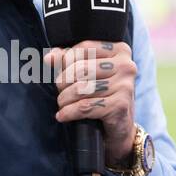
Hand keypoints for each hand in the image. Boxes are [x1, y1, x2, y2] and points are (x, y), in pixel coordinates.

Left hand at [45, 39, 137, 162]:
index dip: (66, 61)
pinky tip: (62, 116)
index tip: (60, 74)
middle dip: (63, 82)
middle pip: (82, 68)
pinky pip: (85, 106)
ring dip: (65, 99)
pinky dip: (69, 112)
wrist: (120, 126)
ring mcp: (125, 86)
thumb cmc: (102, 94)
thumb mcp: (89, 74)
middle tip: (60, 92)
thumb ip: (69, 61)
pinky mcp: (120, 105)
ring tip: (62, 104)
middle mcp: (126, 65)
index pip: (85, 48)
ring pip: (82, 88)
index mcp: (120, 50)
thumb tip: (50, 57)